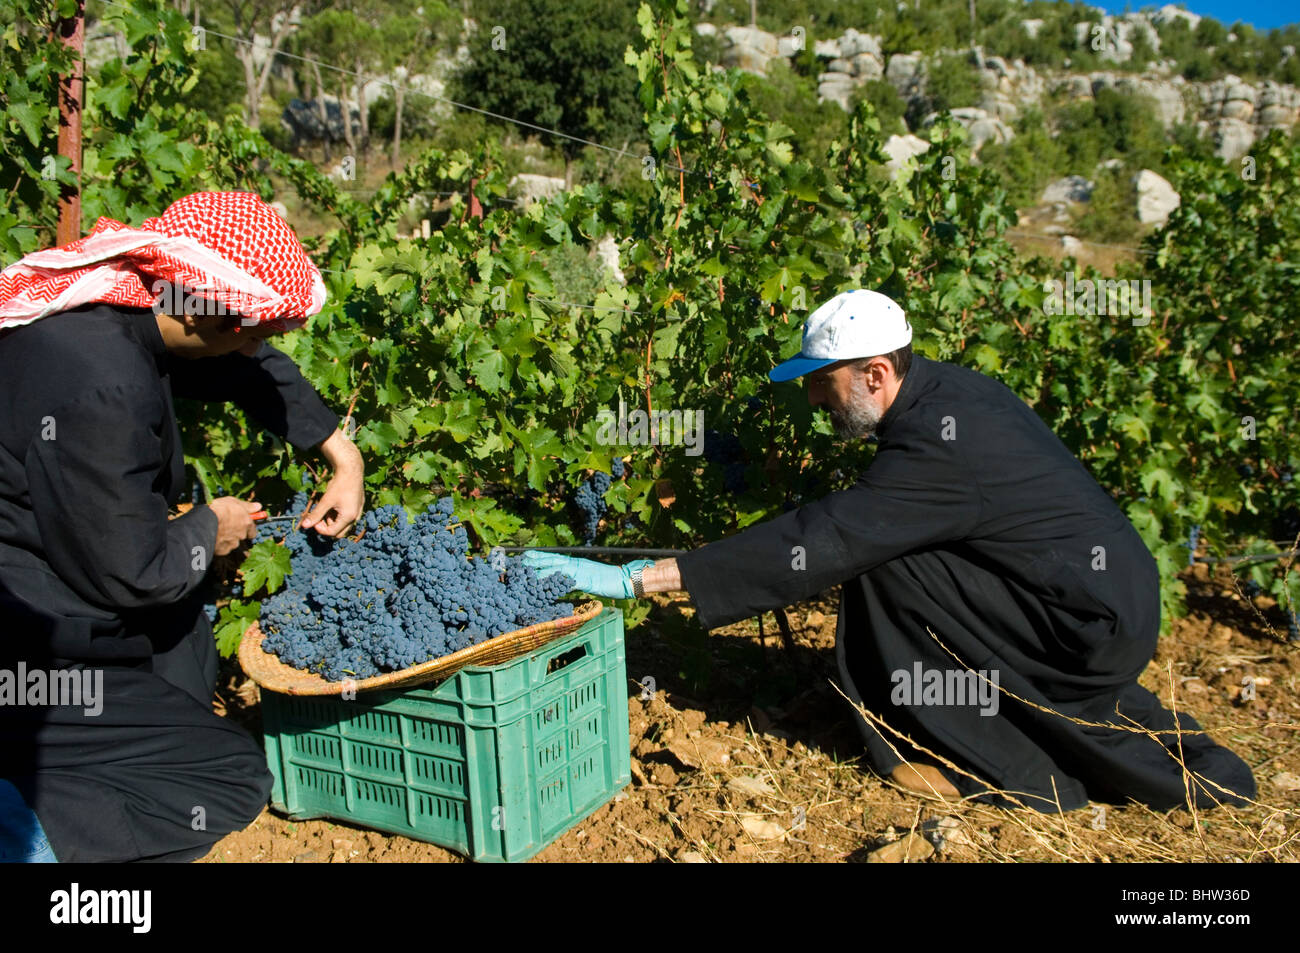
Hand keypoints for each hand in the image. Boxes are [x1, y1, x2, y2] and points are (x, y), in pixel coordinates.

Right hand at [209, 497, 262, 556]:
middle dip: (236, 534)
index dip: (248, 530)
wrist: (205, 521)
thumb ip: (247, 506)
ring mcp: (233, 544)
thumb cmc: (220, 509)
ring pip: (232, 543)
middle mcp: (242, 535)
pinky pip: (222, 549)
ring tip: (217, 532)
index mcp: (247, 524)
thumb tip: (258, 506)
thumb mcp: (234, 502)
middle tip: (226, 528)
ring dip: (227, 540)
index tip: (243, 527)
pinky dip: (219, 545)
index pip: (253, 531)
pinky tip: (213, 539)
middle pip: (241, 537)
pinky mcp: (223, 550)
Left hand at [304, 429, 364, 535]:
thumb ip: (316, 514)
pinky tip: (333, 504)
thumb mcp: (326, 500)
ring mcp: (358, 512)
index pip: (332, 532)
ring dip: (332, 520)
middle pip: (339, 532)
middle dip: (327, 527)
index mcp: (349, 517)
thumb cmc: (339, 484)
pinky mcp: (357, 506)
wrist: (351, 470)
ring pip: (343, 524)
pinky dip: (338, 514)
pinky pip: (347, 517)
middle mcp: (355, 517)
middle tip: (318, 518)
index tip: (313, 521)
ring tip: (325, 507)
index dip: (320, 529)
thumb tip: (304, 526)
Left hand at [522, 552, 653, 598]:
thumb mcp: (586, 577)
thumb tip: (560, 582)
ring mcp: (580, 571)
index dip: (538, 556)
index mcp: (575, 561)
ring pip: (557, 568)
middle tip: (518, 562)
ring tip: (526, 573)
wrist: (623, 580)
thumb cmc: (606, 580)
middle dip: (534, 561)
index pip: (553, 557)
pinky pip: (569, 582)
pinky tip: (546, 586)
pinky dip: (557, 583)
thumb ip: (573, 578)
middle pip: (551, 560)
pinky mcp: (585, 580)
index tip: (524, 556)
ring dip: (541, 570)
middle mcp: (575, 563)